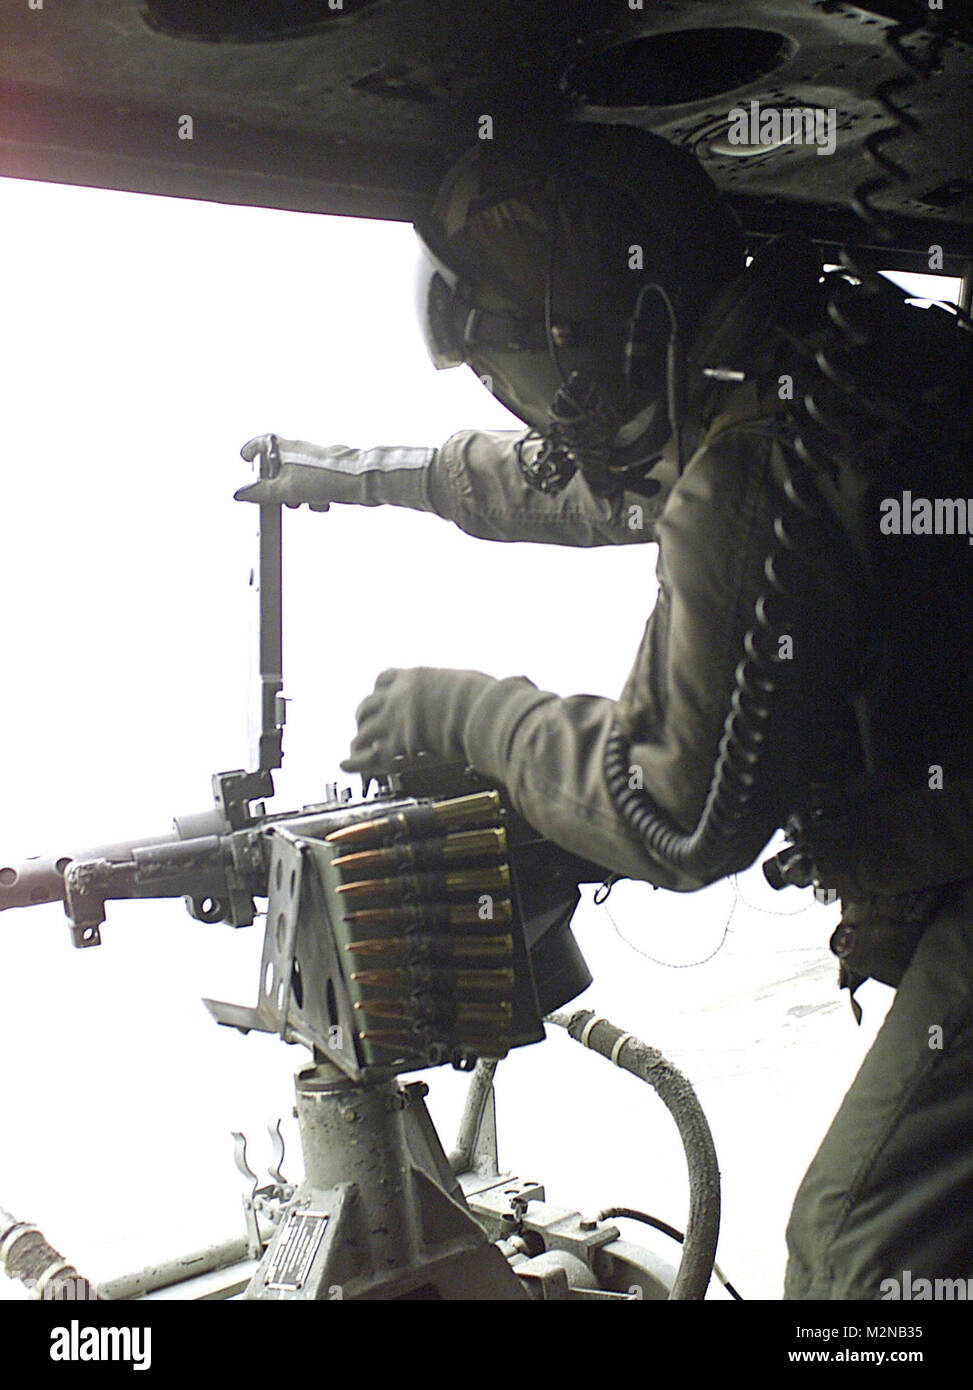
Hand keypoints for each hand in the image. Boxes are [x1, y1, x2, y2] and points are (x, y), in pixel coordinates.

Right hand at [235, 434, 362, 509]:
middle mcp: (301, 452)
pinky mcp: (329, 474)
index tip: (244, 459)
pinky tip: (323, 503)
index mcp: (287, 448)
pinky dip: (316, 498)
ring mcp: (315, 463)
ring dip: (298, 496)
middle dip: (277, 487)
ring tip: (305, 502)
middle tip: (279, 497)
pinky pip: (315, 488)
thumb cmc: (325, 477)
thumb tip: (240, 494)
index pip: (262, 442)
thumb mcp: (286, 488)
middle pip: (279, 468)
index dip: (251, 449)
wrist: (361, 481)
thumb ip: (262, 493)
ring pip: (297, 481)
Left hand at [341, 667, 496, 777]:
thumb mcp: (466, 681)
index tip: (378, 700)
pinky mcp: (396, 744)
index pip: (383, 679)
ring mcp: (394, 720)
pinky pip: (367, 755)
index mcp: (414, 677)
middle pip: (367, 706)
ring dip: (358, 742)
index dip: (378, 692)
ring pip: (363, 731)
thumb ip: (457, 687)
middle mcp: (398, 696)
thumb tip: (471, 688)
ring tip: (355, 752)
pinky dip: (354, 762)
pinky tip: (347, 765)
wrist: (482, 712)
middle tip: (365, 729)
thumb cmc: (483, 699)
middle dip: (364, 718)